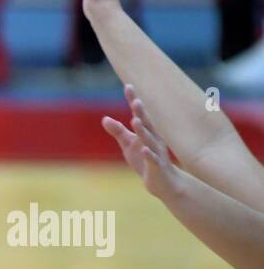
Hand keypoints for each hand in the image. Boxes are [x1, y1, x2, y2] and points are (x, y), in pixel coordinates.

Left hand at [102, 84, 181, 200]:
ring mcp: (156, 152)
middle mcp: (153, 139)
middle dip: (141, 112)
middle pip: (146, 124)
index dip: (134, 101)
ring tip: (135, 120)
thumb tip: (104, 118)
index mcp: (147, 132)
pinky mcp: (156, 167)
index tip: (128, 86)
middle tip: (136, 100)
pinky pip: (152, 159)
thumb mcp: (128, 145)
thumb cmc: (144, 160)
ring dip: (142, 131)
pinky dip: (148, 154)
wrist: (163, 182)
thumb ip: (118, 132)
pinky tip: (143, 150)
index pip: (139, 114)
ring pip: (149, 140)